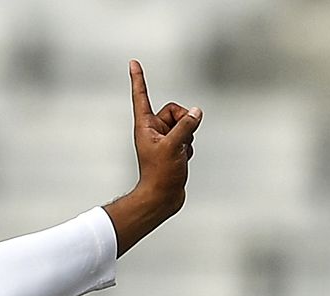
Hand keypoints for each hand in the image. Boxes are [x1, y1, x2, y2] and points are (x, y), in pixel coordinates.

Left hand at [104, 62, 201, 255]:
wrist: (162, 199)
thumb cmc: (160, 175)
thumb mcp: (174, 147)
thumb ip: (186, 126)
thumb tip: (197, 112)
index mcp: (145, 126)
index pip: (141, 96)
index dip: (139, 79)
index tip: (133, 62)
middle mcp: (153, 130)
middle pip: (175, 110)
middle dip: (184, 121)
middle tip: (181, 140)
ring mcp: (164, 140)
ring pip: (185, 124)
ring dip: (188, 137)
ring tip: (179, 154)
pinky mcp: (173, 149)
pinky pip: (188, 138)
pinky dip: (189, 147)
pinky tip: (182, 160)